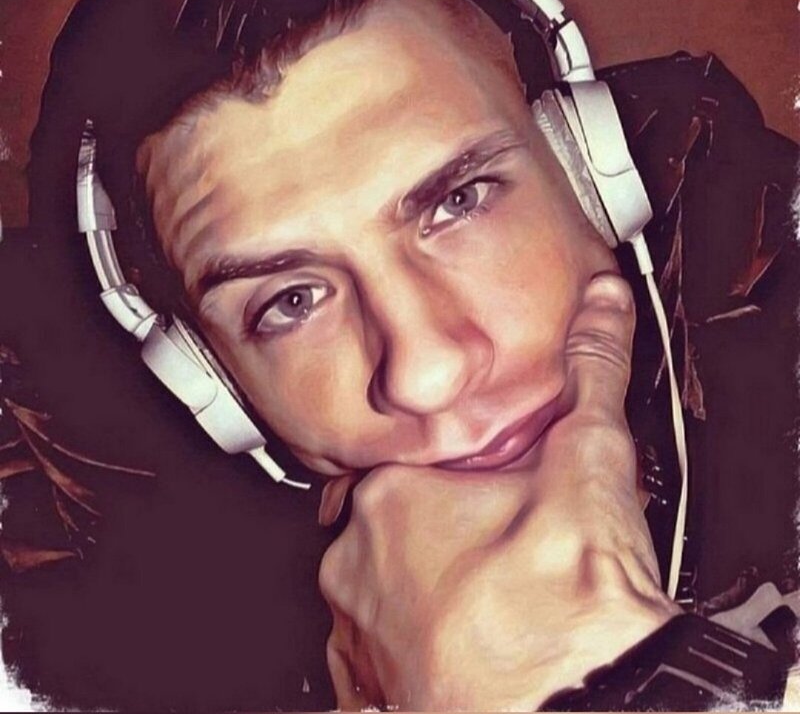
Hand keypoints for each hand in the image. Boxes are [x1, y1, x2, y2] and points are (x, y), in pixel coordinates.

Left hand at [318, 273, 680, 709]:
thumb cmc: (568, 611)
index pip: (402, 458)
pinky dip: (410, 641)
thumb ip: (591, 375)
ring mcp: (356, 637)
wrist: (577, 713)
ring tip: (484, 599)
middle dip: (435, 529)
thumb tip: (602, 310)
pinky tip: (460, 645)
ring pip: (378, 588)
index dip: (447, 471)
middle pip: (388, 524)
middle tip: (494, 545)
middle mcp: (354, 567)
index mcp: (392, 499)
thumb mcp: (588, 466)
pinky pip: (375, 652)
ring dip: (420, 588)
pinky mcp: (369, 696)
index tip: (477, 491)